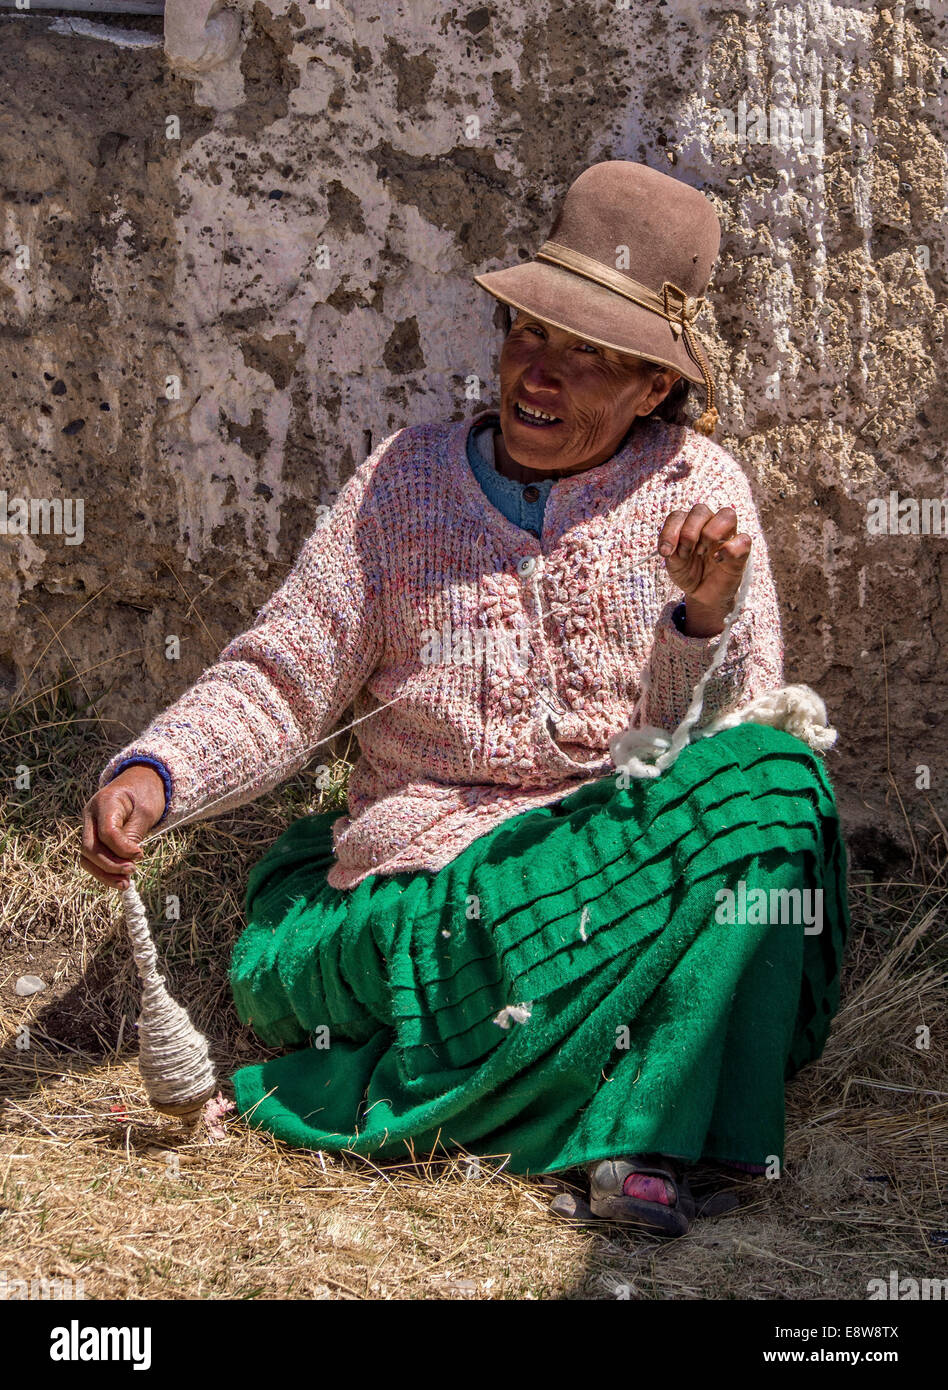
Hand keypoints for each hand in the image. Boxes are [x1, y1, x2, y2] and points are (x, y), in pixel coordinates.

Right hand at [80, 766, 166, 890]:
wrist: (140, 781)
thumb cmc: (145, 794)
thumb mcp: (145, 811)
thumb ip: (133, 834)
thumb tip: (125, 861)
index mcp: (105, 802)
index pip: (106, 832)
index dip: (122, 848)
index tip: (139, 854)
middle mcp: (90, 814)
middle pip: (90, 847)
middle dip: (110, 865)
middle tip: (132, 871)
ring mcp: (89, 826)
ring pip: (87, 857)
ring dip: (105, 873)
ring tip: (126, 883)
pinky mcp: (93, 837)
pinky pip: (92, 858)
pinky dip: (104, 871)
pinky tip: (119, 880)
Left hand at [657, 503, 751, 635]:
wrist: (703, 594)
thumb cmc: (689, 573)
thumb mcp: (674, 564)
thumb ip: (671, 551)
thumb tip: (668, 548)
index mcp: (689, 524)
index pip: (678, 516)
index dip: (670, 531)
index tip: (665, 552)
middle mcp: (709, 524)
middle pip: (701, 510)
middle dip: (689, 532)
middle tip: (686, 553)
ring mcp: (727, 535)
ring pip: (727, 515)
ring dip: (710, 534)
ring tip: (702, 553)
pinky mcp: (741, 550)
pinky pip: (743, 539)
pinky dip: (729, 549)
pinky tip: (718, 560)